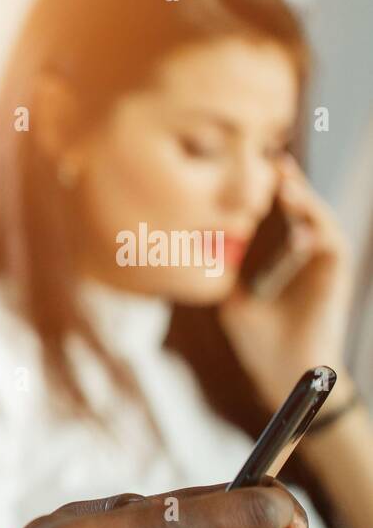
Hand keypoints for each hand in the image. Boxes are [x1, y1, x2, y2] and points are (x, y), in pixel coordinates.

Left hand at [220, 154, 356, 409]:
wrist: (284, 370)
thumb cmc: (257, 339)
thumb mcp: (232, 298)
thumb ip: (223, 272)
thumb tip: (191, 250)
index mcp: (278, 254)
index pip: (271, 213)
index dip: (259, 191)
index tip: (239, 167)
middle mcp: (303, 251)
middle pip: (295, 205)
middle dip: (281, 181)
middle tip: (264, 157)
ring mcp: (321, 260)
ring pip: (314, 217)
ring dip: (301, 199)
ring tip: (282, 179)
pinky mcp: (336, 272)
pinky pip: (329, 242)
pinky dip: (316, 230)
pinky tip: (297, 226)